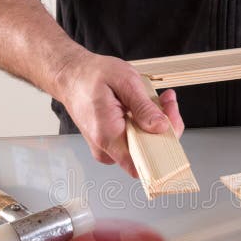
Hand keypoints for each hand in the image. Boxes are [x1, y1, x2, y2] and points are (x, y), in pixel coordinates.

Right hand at [53, 51, 183, 176]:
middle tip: (166, 102)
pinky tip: (147, 107)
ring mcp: (108, 148)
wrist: (70, 76)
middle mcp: (106, 148)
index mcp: (108, 136)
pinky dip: (146, 124)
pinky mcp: (111, 143)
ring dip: (156, 124)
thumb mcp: (124, 81)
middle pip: (148, 154)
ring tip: (158, 100)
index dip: (163, 148)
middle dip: (165, 128)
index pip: (142, 164)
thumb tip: (161, 127)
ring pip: (144, 146)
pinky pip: (136, 140)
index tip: (170, 124)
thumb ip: (143, 107)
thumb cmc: (90, 76)